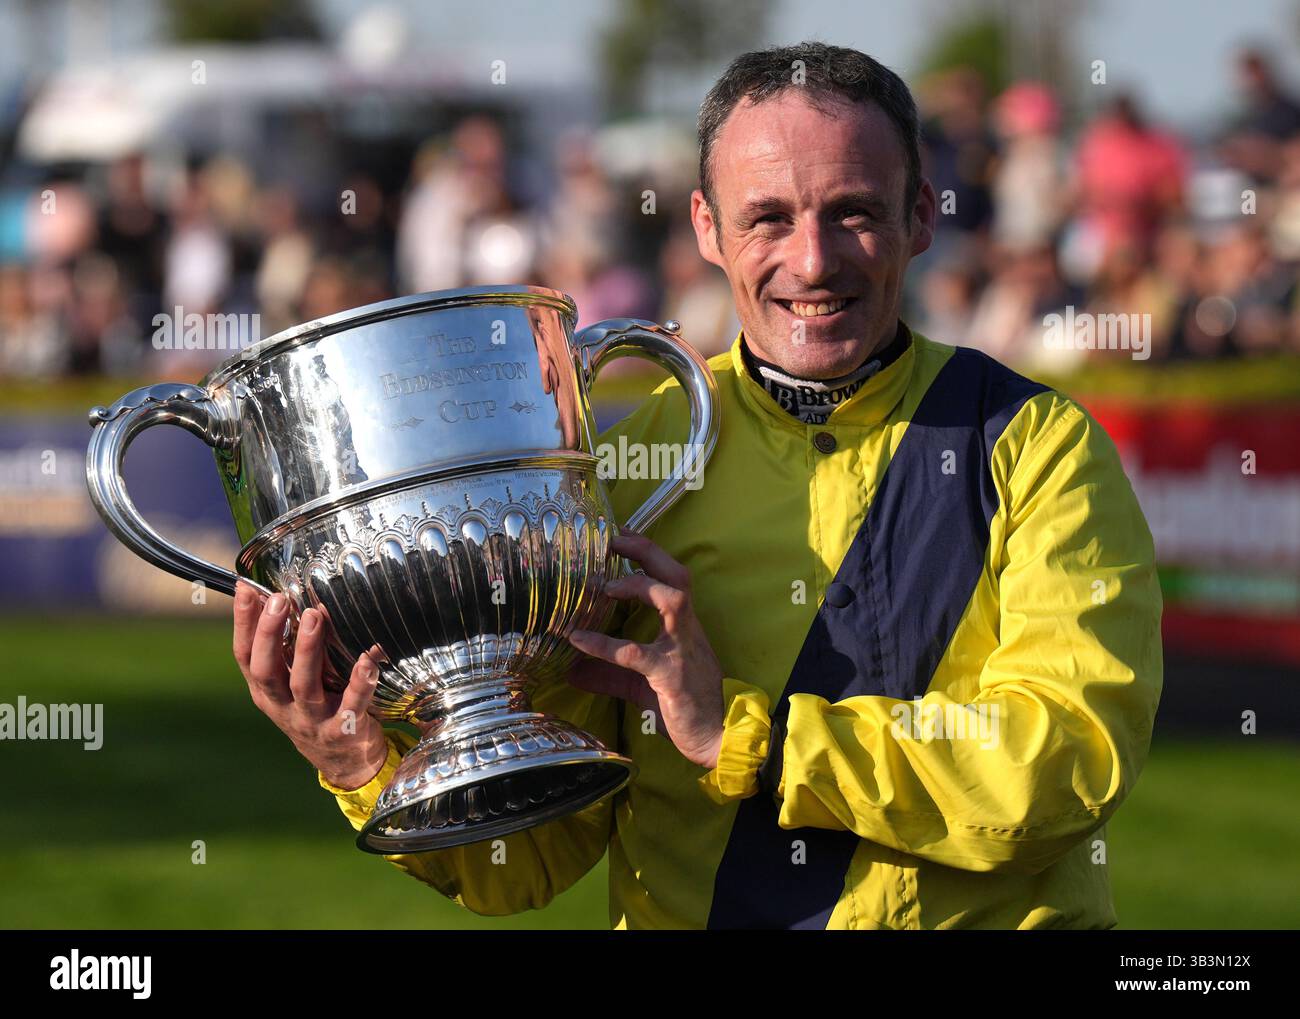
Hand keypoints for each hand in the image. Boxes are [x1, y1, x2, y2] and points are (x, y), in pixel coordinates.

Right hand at [232, 581, 389, 790]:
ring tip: (315, 616)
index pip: (245, 655)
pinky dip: (359, 683)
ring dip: (308, 650)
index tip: (246, 590)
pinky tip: (368, 660)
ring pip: (304, 686)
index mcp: (266, 691)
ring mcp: (311, 721)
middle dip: (269, 634)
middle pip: (266, 670)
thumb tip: (280, 596)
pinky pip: (351, 706)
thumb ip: (286, 649)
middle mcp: (282, 706)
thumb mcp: (291, 682)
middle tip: (279, 600)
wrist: (343, 762)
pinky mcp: (342, 731)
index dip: (243, 623)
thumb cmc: (316, 708)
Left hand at [566, 533, 724, 769]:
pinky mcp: (671, 677)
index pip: (671, 577)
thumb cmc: (687, 708)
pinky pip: (637, 655)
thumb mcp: (642, 685)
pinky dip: (606, 645)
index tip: (620, 533)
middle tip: (613, 539)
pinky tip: (579, 639)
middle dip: (647, 552)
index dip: (647, 553)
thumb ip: (608, 673)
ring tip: (606, 585)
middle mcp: (686, 631)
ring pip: (672, 600)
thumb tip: (571, 668)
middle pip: (677, 575)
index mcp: (683, 627)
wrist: (720, 740)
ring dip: (639, 586)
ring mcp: (681, 651)